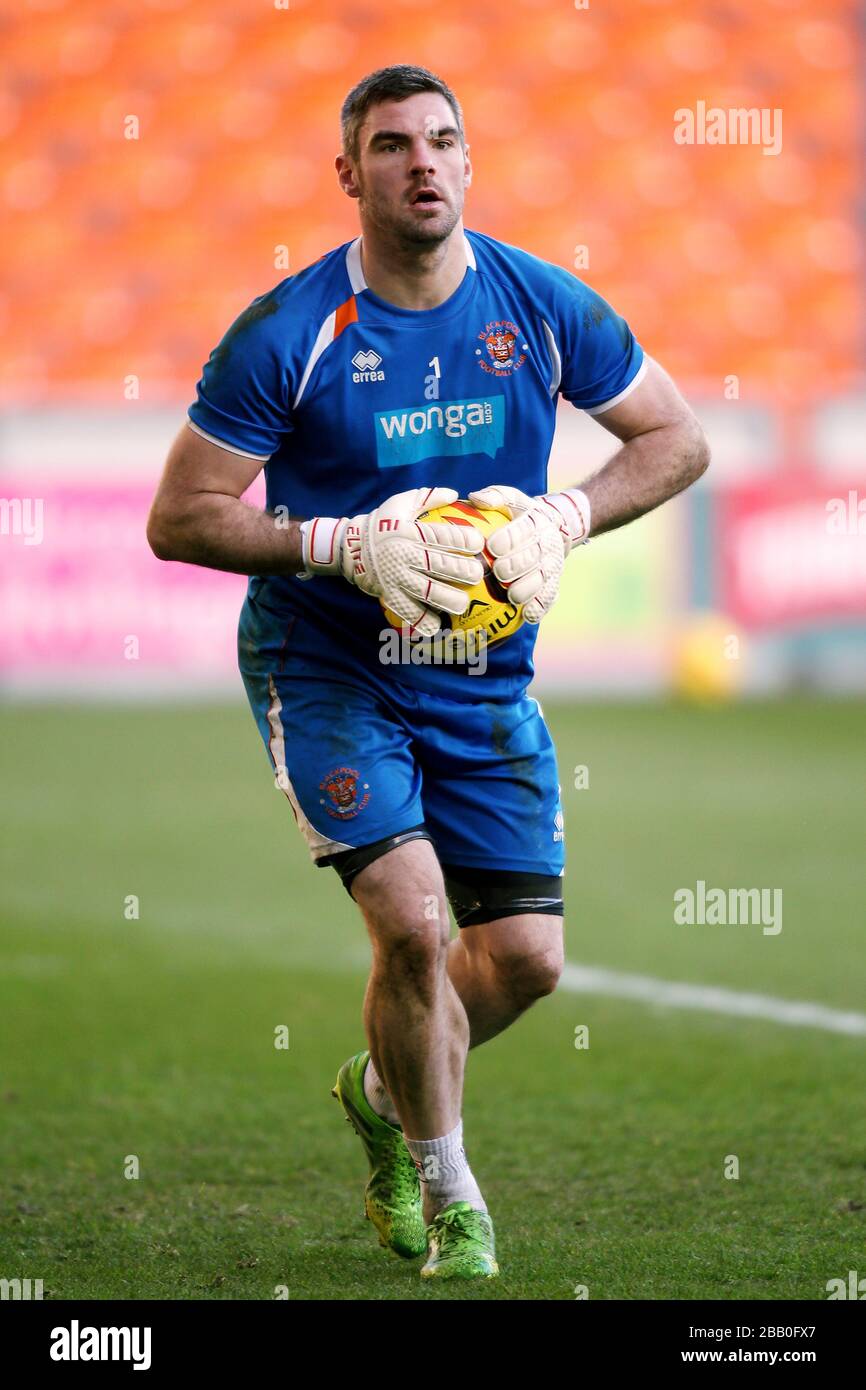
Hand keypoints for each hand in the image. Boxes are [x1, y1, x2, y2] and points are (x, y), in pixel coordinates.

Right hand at [301, 487, 484, 637]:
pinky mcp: (389, 595)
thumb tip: (455, 494)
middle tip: (477, 575)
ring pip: (427, 592)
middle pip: (438, 566)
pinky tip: (437, 625)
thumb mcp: (400, 503)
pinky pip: (408, 611)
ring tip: (462, 603)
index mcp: (409, 531)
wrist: (349, 547)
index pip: (440, 536)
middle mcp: (404, 555)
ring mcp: (396, 578)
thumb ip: (428, 498)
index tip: (478, 544)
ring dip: (448, 599)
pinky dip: (422, 621)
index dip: (462, 540)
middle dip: (462, 571)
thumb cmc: (381, 523)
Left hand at [467, 485, 590, 622]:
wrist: (555, 527)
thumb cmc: (520, 514)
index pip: (525, 529)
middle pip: (533, 557)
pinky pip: (549, 597)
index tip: (492, 547)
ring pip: (542, 579)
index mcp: (536, 521)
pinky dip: (540, 607)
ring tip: (511, 597)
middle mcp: (547, 544)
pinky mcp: (553, 583)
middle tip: (498, 572)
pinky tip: (526, 616)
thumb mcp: (512, 498)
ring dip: (527, 589)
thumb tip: (476, 499)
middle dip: (516, 565)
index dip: (510, 538)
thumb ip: (495, 496)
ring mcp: (552, 565)